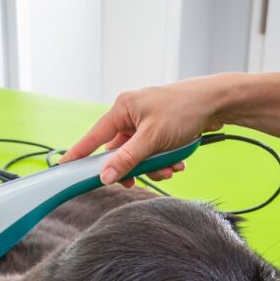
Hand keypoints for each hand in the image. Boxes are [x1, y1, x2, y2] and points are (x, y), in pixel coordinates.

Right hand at [59, 76, 226, 185]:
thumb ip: (127, 159)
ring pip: (138, 156)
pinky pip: (152, 153)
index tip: (63, 167)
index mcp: (122, 109)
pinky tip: (178, 161)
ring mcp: (144, 122)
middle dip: (135, 168)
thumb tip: (104, 176)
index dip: (78, 154)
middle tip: (145, 177)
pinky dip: (163, 161)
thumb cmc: (184, 110)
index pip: (93, 137)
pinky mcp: (158, 130)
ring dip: (154, 167)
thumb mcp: (152, 139)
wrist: (216, 103)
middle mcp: (130, 114)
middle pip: (119, 153)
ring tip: (171, 167)